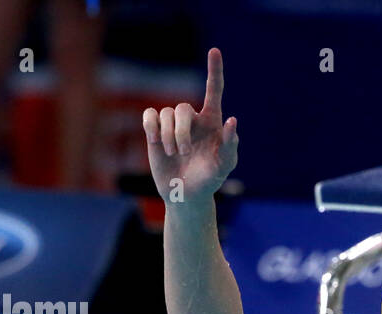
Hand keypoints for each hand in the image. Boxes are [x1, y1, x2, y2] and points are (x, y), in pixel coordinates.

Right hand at [141, 47, 237, 204]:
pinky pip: (149, 115)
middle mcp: (193, 118)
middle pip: (182, 108)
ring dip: (169, 136)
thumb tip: (232, 120)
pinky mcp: (155, 130)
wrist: (186, 194)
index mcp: (212, 121)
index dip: (214, 70)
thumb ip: (230, 145)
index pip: (214, 90)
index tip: (215, 51)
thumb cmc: (209, 180)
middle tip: (184, 153)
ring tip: (174, 154)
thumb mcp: (224, 166)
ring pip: (166, 113)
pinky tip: (155, 141)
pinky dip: (151, 127)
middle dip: (181, 131)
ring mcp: (173, 124)